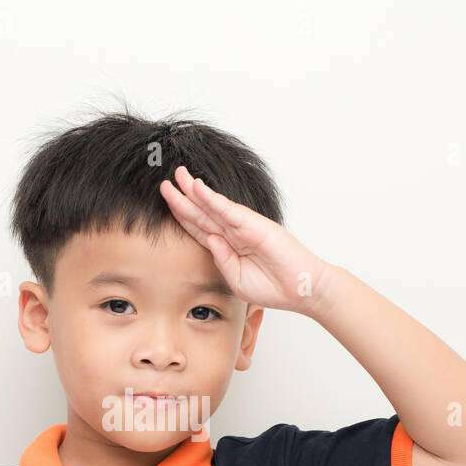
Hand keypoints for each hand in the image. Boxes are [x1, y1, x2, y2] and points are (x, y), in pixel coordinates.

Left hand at [159, 165, 334, 316]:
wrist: (300, 289)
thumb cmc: (273, 288)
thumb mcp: (237, 279)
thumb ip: (222, 260)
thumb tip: (210, 240)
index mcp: (227, 248)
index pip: (199, 228)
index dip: (181, 215)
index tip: (168, 202)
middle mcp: (233, 234)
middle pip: (201, 213)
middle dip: (182, 198)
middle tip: (165, 183)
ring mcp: (243, 227)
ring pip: (211, 207)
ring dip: (193, 191)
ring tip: (178, 176)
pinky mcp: (253, 225)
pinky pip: (228, 210)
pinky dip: (212, 199)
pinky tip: (198, 188)